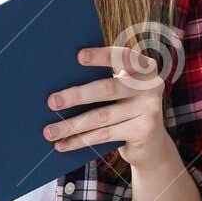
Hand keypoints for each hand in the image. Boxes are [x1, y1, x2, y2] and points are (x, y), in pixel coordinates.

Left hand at [43, 46, 174, 168]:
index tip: (78, 56)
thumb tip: (57, 81)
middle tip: (51, 102)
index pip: (123, 57)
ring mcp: (150, 109)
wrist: (152, 145)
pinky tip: (63, 144)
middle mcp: (151, 85)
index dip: (102, 56)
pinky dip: (80, 140)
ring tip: (49, 131)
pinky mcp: (144, 131)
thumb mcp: (120, 91)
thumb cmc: (125, 108)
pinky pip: (105, 135)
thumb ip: (101, 80)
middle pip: (108, 89)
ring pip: (102, 116)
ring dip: (72, 125)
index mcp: (144, 67)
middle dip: (77, 95)